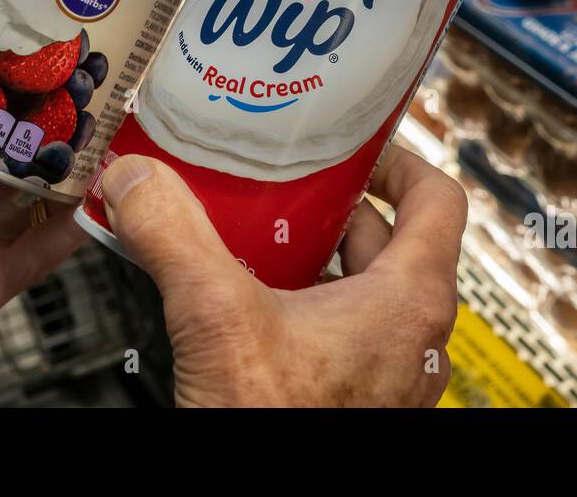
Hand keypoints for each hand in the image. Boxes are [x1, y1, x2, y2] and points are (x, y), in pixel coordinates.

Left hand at [0, 70, 84, 406]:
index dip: (3, 81)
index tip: (35, 48)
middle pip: (18, 147)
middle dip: (55, 119)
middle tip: (94, 86)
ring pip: (41, 194)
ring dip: (75, 170)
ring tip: (109, 137)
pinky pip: (40, 252)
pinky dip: (73, 229)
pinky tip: (96, 203)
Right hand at [99, 145, 467, 406]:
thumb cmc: (279, 430)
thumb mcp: (218, 320)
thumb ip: (175, 237)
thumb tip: (139, 181)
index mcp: (410, 302)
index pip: (437, 200)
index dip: (397, 161)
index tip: (357, 147)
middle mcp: (411, 339)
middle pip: (389, 243)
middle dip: (331, 210)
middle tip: (283, 187)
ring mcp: (387, 377)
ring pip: (362, 294)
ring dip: (314, 261)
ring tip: (255, 241)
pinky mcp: (357, 405)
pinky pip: (341, 338)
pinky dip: (304, 310)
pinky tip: (246, 310)